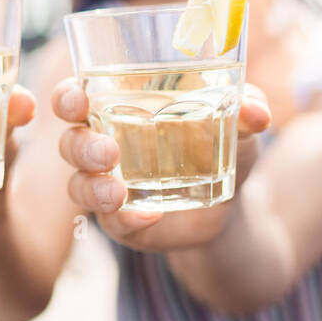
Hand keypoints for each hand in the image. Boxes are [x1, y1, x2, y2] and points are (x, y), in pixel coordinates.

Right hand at [51, 77, 270, 251]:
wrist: (231, 204)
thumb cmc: (221, 145)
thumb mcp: (238, 124)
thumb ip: (247, 109)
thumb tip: (255, 112)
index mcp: (117, 110)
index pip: (74, 99)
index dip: (67, 97)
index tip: (77, 98)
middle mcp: (103, 147)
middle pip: (70, 143)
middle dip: (80, 146)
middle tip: (109, 152)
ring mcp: (109, 187)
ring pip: (79, 186)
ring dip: (93, 187)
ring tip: (118, 191)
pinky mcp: (123, 223)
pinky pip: (112, 223)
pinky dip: (126, 219)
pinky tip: (149, 215)